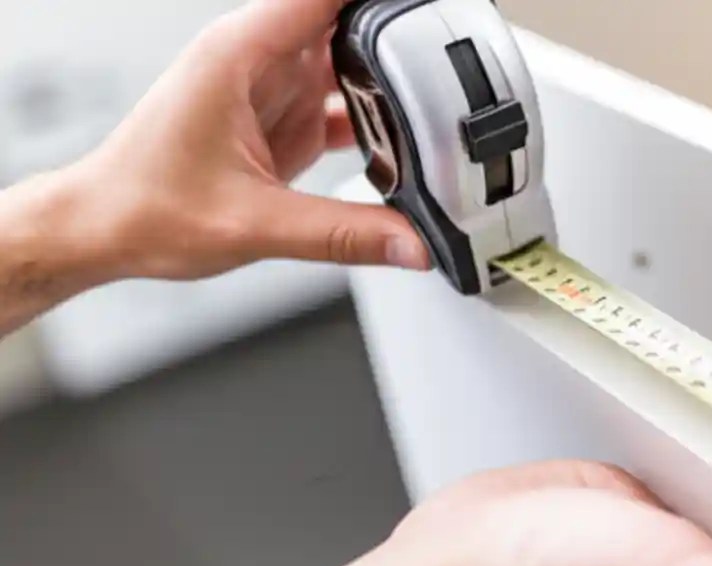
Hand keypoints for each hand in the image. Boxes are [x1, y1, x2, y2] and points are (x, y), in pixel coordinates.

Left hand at [68, 0, 424, 282]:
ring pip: (353, 64)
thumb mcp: (254, 223)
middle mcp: (258, 60)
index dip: (381, 2)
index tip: (426, 11)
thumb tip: (412, 243)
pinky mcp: (283, 120)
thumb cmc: (144, 207)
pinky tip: (408, 145)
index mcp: (241, 53)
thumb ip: (342, 233)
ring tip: (446, 107)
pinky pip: (345, 105)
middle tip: (454, 68)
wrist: (106, 230)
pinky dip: (378, 121)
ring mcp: (273, 88)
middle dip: (402, 41)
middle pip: (350, 23)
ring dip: (394, 83)